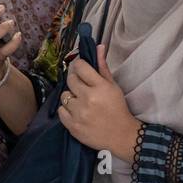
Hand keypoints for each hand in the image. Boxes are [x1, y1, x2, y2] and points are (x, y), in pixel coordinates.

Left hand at [58, 45, 141, 161]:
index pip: (80, 67)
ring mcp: (79, 113)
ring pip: (64, 96)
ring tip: (80, 102)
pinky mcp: (73, 126)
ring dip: (71, 97)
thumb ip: (103, 67)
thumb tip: (98, 46)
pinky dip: (66, 111)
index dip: (79, 66)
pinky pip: (61, 111)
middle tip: (82, 87)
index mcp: (99, 87)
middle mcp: (88, 98)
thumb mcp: (113, 86)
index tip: (81, 69)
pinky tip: (76, 112)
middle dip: (75, 81)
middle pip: (70, 80)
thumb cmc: (118, 108)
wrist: (121, 135)